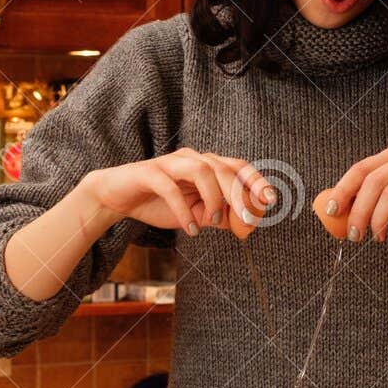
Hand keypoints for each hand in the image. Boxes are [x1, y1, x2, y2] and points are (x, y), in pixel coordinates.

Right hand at [80, 149, 275, 237]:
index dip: (256, 180)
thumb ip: (219, 217)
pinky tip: (189, 229)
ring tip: (211, 222)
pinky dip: (183, 209)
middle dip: (238, 193)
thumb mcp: (195, 215)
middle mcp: (191, 158)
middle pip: (223, 167)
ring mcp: (169, 163)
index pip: (237, 166)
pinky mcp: (148, 173)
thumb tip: (245, 225)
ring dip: (212, 198)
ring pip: (201, 169)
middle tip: (245, 218)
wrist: (116, 197)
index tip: (270, 199)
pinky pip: (170, 187)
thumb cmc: (158, 203)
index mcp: (205, 165)